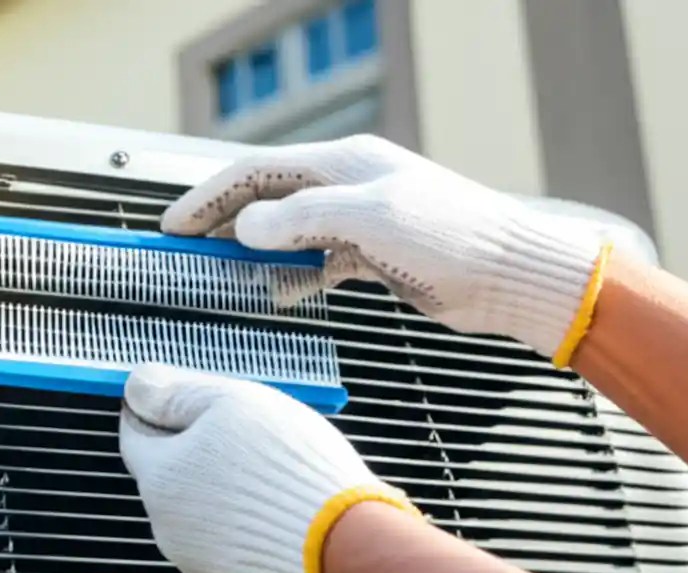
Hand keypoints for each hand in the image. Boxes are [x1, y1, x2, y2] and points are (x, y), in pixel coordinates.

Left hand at [119, 363, 419, 572]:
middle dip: (193, 455)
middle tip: (239, 435)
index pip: (135, 436)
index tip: (172, 398)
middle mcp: (168, 527)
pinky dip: (244, 529)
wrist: (344, 551)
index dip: (152, 412)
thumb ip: (177, 393)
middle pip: (169, 478)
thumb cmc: (289, 469)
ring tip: (270, 478)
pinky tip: (281, 516)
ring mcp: (200, 565)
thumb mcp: (232, 404)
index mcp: (161, 478)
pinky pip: (231, 548)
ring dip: (220, 494)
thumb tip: (135, 384)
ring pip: (200, 515)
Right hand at [164, 134, 615, 365]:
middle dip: (222, 222)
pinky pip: (316, 261)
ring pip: (288, 231)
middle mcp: (347, 187)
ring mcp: (360, 220)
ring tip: (219, 275)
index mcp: (342, 165)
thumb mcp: (371, 219)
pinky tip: (277, 293)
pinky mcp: (374, 254)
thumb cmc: (455, 237)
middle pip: (267, 199)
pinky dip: (291, 276)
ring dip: (252, 251)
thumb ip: (303, 218)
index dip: (210, 197)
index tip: (174, 224)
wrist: (513, 274)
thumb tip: (247, 224)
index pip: (256, 173)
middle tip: (185, 249)